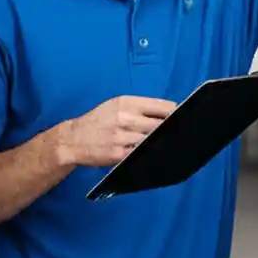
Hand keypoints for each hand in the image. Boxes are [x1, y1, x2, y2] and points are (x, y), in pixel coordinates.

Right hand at [56, 96, 177, 166]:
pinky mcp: (119, 154)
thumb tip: (169, 112)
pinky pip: (142, 155)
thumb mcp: (116, 105)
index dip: (176, 114)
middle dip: (172, 130)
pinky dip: (150, 154)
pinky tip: (155, 154)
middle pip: (162, 125)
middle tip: (181, 134)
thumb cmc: (98, 121)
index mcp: (127, 103)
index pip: (163, 107)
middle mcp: (126, 118)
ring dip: (162, 143)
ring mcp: (123, 137)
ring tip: (170, 145)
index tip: (184, 118)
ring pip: (154, 140)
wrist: (73, 139)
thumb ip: (140, 107)